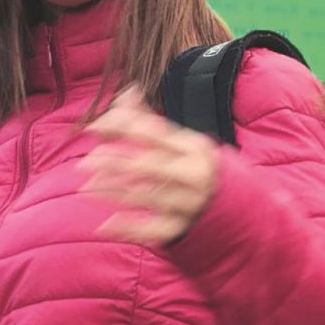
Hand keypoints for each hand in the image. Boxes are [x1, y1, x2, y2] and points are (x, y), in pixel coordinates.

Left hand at [79, 87, 221, 245]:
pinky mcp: (183, 229)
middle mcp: (193, 174)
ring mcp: (189, 203)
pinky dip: (129, 228)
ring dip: (113, 192)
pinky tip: (104, 225)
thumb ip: (149, 119)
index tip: (94, 126)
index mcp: (193, 147)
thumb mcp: (180, 141)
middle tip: (86, 162)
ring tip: (87, 188)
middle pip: (149, 165)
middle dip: (115, 162)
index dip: (123, 127)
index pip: (154, 132)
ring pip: (146, 196)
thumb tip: (127, 93)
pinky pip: (153, 231)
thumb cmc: (194, 167)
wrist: (238, 209)